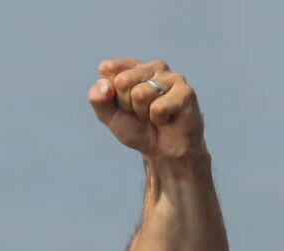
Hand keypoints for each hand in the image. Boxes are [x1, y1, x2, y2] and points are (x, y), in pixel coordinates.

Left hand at [88, 59, 204, 159]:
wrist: (162, 151)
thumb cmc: (138, 129)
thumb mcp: (109, 116)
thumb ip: (98, 99)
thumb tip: (105, 84)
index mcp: (133, 67)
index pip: (109, 70)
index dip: (112, 95)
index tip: (124, 105)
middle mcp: (154, 67)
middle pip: (123, 81)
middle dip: (127, 104)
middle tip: (141, 113)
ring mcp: (172, 77)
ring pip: (140, 94)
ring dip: (144, 113)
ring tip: (155, 116)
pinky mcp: (186, 92)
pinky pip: (158, 107)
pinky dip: (158, 120)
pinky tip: (168, 119)